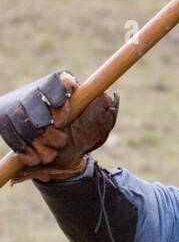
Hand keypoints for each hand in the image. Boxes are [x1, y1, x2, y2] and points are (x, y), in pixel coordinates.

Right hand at [0, 71, 118, 181]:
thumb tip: (107, 96)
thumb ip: (104, 110)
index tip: (62, 120)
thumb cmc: (84, 136)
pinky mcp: (8, 123)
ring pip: (20, 121)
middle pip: (33, 102)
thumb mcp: (100, 124)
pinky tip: (36, 158)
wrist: (66, 157)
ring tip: (50, 154)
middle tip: (60, 140)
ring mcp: (20, 107)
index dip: (57, 99)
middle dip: (47, 129)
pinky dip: (24, 150)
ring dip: (37, 142)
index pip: (55, 82)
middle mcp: (39, 93)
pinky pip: (10, 134)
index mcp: (63, 86)